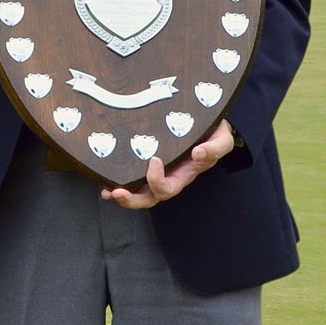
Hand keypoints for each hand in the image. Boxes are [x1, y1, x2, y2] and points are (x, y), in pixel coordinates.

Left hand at [101, 119, 236, 208]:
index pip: (167, 188)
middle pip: (149, 197)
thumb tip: (198, 153)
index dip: (157, 180)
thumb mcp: (221, 140)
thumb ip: (214, 148)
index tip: (154, 159)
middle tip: (117, 192)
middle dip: (132, 199)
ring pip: (138, 191)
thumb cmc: (215, 134)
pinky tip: (104, 177)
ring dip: (121, 194)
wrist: (210, 125)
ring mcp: (157, 171)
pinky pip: (131, 176)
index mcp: (184, 175)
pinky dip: (116, 179)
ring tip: (106, 191)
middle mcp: (168, 177)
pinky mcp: (146, 161)